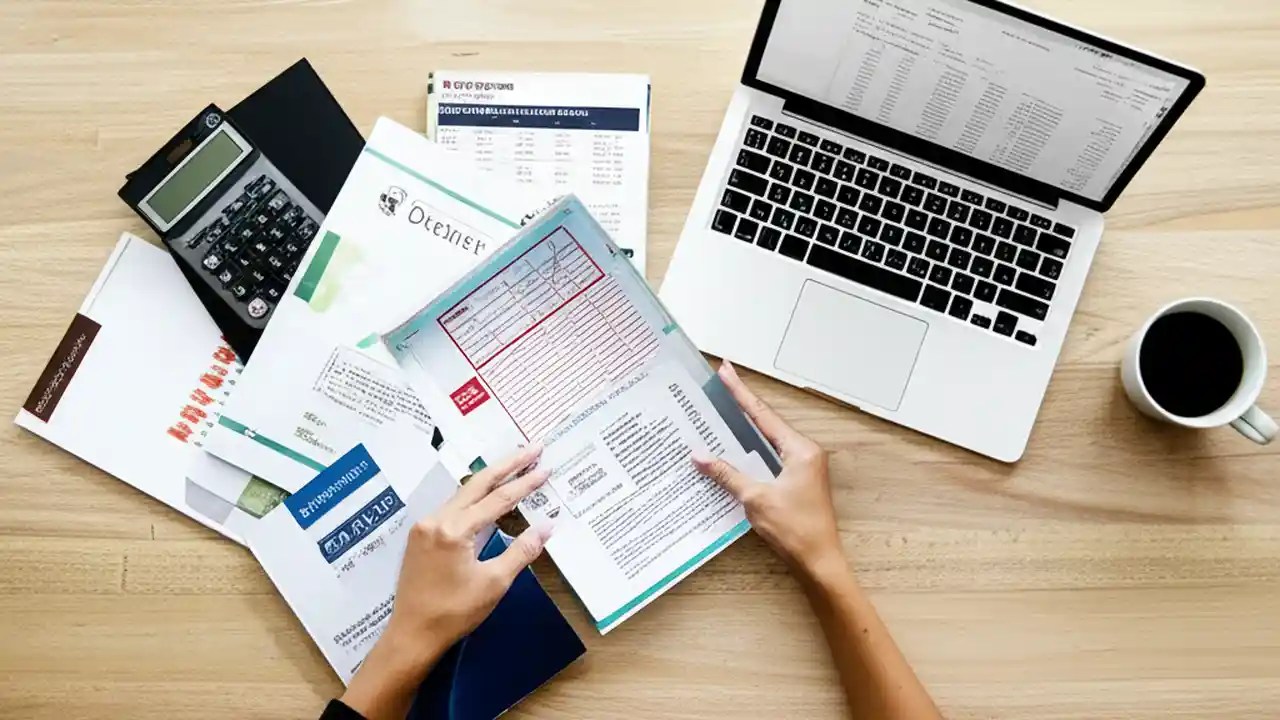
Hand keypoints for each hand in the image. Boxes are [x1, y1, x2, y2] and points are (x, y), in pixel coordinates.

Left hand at [341, 445, 551, 719]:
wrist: (412, 635)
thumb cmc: (454, 613)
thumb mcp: (494, 583)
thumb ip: (521, 551)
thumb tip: (547, 526)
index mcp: (453, 530)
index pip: (497, 499)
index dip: (524, 483)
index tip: (545, 468)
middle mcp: (436, 520)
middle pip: (477, 484)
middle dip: (507, 465)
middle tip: (533, 448)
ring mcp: (425, 526)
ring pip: (463, 493)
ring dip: (490, 479)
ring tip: (515, 464)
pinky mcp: (421, 536)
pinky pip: (453, 507)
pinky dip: (474, 498)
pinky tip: (488, 496)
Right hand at [693, 361, 843, 580]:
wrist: (820, 561)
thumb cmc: (796, 531)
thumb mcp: (755, 499)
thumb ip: (728, 474)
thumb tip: (701, 457)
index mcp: (800, 450)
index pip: (763, 415)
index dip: (741, 393)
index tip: (726, 372)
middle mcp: (805, 453)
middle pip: (767, 421)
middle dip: (742, 404)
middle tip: (722, 382)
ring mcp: (803, 467)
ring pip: (769, 439)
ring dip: (746, 427)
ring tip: (725, 408)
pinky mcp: (798, 480)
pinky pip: (771, 457)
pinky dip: (752, 450)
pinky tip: (736, 448)